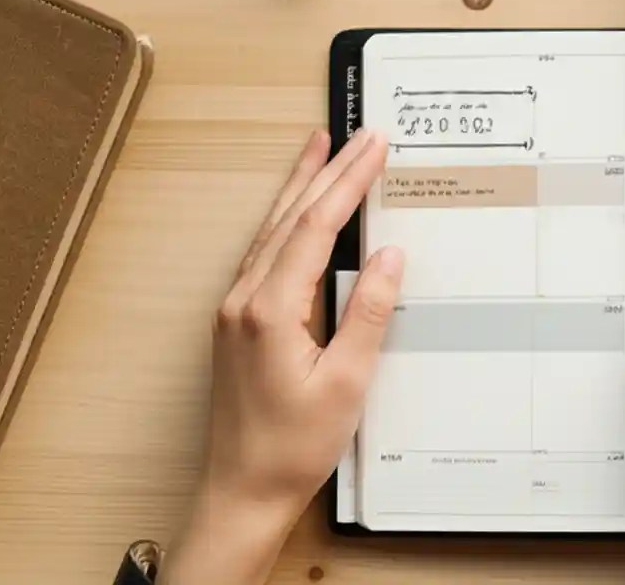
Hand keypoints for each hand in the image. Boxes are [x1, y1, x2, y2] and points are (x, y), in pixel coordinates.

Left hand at [160, 129, 401, 584]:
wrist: (242, 491)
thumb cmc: (292, 447)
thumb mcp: (346, 383)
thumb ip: (367, 313)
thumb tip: (389, 258)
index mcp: (269, 310)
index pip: (314, 227)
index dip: (348, 182)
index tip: (374, 146)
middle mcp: (243, 300)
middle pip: (289, 217)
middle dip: (327, 171)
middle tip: (359, 134)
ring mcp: (235, 310)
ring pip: (271, 230)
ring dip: (300, 187)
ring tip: (321, 148)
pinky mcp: (237, 322)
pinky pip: (262, 252)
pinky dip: (285, 220)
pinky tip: (295, 211)